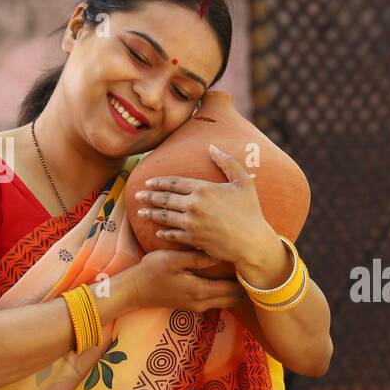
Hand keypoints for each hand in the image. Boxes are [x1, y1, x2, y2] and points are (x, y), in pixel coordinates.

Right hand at [129, 249, 245, 311]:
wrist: (135, 290)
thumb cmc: (152, 271)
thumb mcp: (173, 259)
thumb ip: (197, 258)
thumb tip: (219, 254)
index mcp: (200, 290)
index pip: (233, 288)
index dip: (244, 277)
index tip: (249, 262)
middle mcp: (202, 302)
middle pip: (234, 298)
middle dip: (244, 285)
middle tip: (248, 266)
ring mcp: (198, 306)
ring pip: (227, 301)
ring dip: (235, 289)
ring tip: (239, 271)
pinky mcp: (193, 305)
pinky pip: (217, 301)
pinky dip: (225, 292)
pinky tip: (225, 278)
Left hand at [133, 144, 272, 265]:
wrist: (253, 242)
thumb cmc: (251, 211)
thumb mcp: (244, 181)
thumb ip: (227, 162)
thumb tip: (212, 147)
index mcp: (203, 188)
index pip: (174, 183)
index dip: (159, 182)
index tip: (148, 183)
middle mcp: (194, 205)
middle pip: (165, 199)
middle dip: (149, 197)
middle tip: (137, 196)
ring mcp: (191, 223)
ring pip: (165, 216)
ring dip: (151, 213)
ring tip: (141, 212)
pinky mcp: (193, 239)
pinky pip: (173, 235)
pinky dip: (164, 233)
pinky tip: (158, 231)